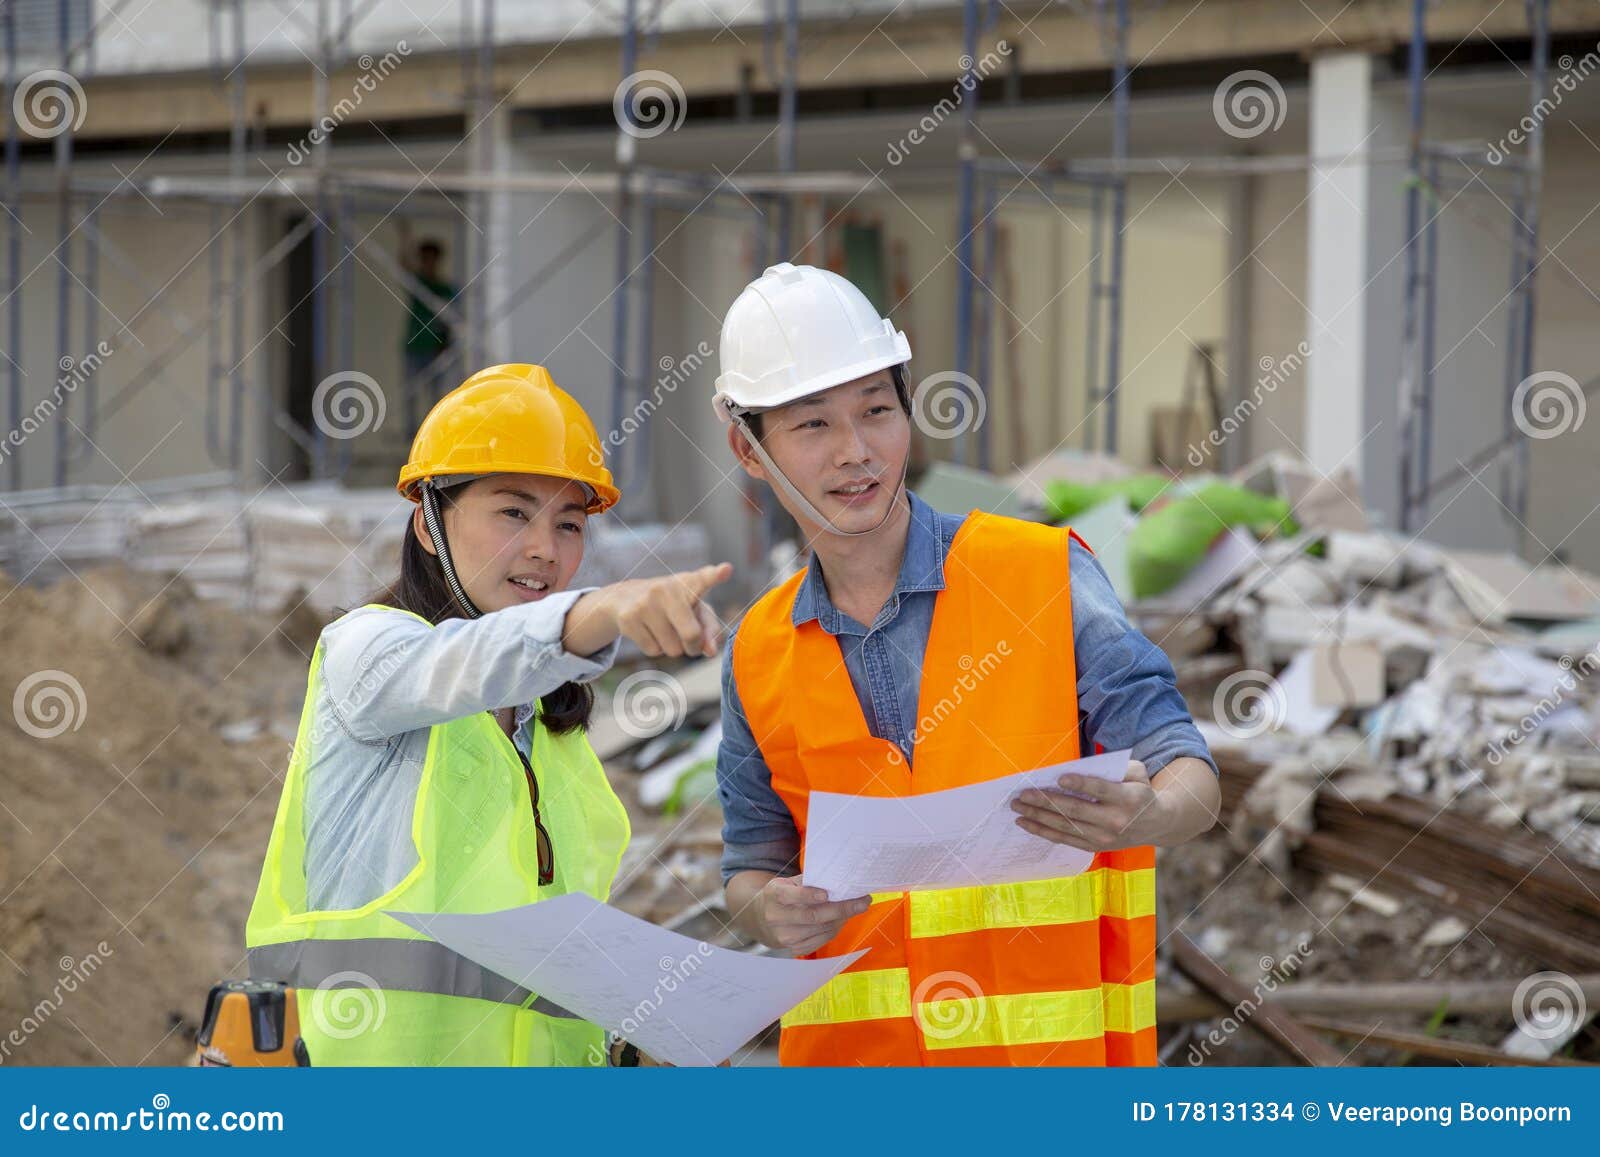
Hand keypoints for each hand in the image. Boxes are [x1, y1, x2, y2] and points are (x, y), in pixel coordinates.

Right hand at [565, 563, 732, 657]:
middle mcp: (666, 589)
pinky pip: (653, 651)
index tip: (725, 570)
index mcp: (688, 583)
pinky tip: (648, 630)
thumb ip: (710, 629)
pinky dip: (655, 647)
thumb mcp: (695, 610)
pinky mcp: (628, 618)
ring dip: (672, 647)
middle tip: (689, 640)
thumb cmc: (672, 605)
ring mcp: (645, 603)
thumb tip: (710, 652)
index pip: (703, 579)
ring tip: (663, 627)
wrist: (625, 597)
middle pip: (691, 634)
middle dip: (693, 646)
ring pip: (672, 649)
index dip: (714, 575)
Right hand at [756, 875, 869, 954]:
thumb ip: (807, 881)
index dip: (809, 895)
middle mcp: (777, 918)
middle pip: (814, 916)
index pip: (792, 896)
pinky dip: (836, 928)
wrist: (761, 920)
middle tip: (863, 901)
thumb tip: (837, 879)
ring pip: (822, 929)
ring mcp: (786, 937)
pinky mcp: (795, 949)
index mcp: (774, 896)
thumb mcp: (786, 882)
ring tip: (857, 907)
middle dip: (842, 908)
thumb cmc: (780, 896)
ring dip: (843, 918)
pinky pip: (822, 939)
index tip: (827, 894)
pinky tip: (843, 919)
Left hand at [1009, 758, 1170, 851]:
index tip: (1060, 778)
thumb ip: (1116, 767)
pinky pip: (1064, 839)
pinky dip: (1042, 831)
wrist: (1156, 824)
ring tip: (1017, 806)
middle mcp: (1115, 821)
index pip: (1101, 791)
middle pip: (1075, 810)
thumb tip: (1082, 767)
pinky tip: (1025, 822)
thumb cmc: (1140, 790)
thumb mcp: (1138, 773)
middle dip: (1046, 801)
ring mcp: (1103, 838)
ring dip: (1037, 816)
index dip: (1081, 784)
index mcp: (1128, 799)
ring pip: (1065, 826)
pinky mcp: (1094, 847)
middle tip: (1023, 793)